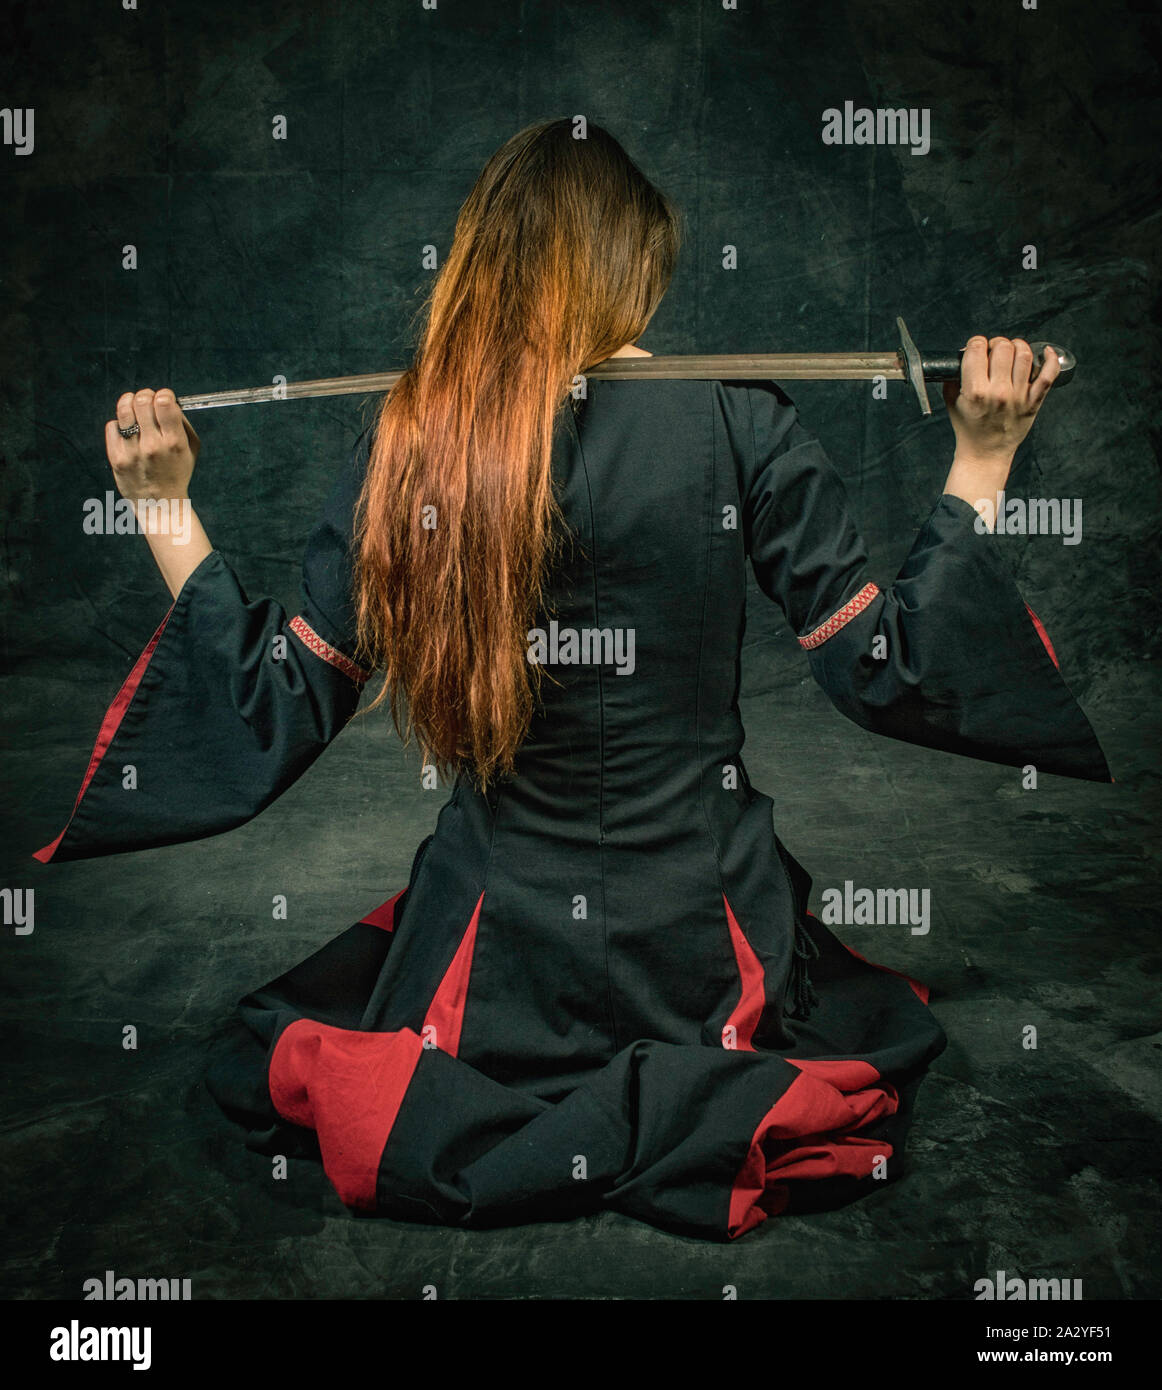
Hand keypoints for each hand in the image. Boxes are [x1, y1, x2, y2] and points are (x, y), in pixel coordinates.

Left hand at [105, 388, 200, 501]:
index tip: (164, 397)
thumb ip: (182, 422)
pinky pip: (111, 426)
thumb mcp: (191, 449)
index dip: (163, 394)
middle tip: (147, 400)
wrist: (160, 504)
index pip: (164, 403)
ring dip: (128, 402)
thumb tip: (168, 400)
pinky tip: (126, 431)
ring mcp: (132, 452)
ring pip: (124, 410)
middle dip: (145, 395)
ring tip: (132, 405)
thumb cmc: (177, 473)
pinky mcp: (117, 458)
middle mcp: (153, 446)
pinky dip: (118, 424)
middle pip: (142, 401)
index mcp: (174, 442)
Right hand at [942, 336, 1060, 462]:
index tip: (976, 348)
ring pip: (1024, 355)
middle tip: (993, 351)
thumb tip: (964, 354)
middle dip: (996, 344)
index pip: (977, 349)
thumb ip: (953, 377)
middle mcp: (999, 392)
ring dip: (1018, 347)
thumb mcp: (951, 402)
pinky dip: (1050, 359)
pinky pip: (1049, 375)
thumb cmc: (968, 429)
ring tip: (1012, 352)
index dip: (976, 343)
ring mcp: (1019, 397)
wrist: (985, 454)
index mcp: (975, 392)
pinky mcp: (1033, 402)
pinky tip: (1046, 353)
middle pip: (1003, 347)